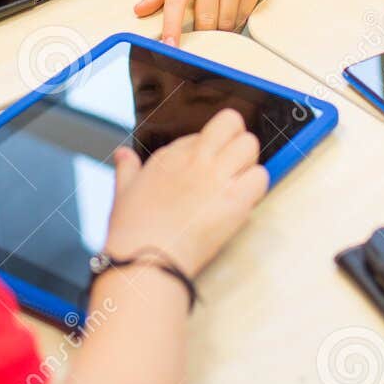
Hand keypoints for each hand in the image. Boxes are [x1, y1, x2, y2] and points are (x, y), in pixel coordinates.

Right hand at [102, 109, 268, 277]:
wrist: (145, 260)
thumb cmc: (132, 232)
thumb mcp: (122, 192)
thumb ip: (127, 168)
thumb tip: (122, 154)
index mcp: (170, 155)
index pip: (203, 134)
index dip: (208, 152)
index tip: (204, 171)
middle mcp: (195, 159)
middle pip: (232, 123)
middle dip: (236, 141)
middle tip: (232, 167)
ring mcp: (216, 177)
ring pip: (250, 144)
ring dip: (248, 163)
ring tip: (238, 185)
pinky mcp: (234, 200)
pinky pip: (261, 176)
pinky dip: (257, 187)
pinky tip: (243, 202)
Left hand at [135, 0, 305, 42]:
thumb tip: (140, 9)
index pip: (175, 1)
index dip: (171, 26)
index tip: (169, 46)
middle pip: (204, 20)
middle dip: (202, 31)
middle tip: (202, 24)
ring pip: (225, 23)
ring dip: (221, 27)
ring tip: (220, 11)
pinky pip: (242, 17)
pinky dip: (236, 20)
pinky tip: (234, 6)